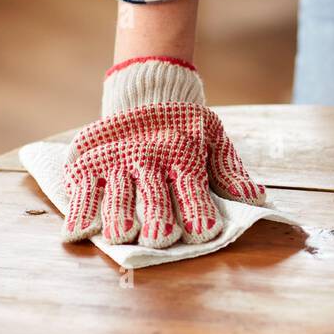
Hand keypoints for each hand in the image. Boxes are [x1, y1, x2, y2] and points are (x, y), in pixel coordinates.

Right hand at [61, 57, 266, 246]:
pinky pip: (83, 187)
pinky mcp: (90, 161)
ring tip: (122, 236)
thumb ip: (230, 171)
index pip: (193, 187)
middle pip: (155, 194)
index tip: (204, 232)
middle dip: (158, 216)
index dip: (198, 210)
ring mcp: (118, 160)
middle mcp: (150, 158)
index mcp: (184, 155)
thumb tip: (256, 197)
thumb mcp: (213, 139)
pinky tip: (77, 232)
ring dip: (120, 214)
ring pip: (119, 192)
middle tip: (160, 238)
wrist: (149, 95)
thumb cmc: (186, 129)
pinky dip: (81, 209)